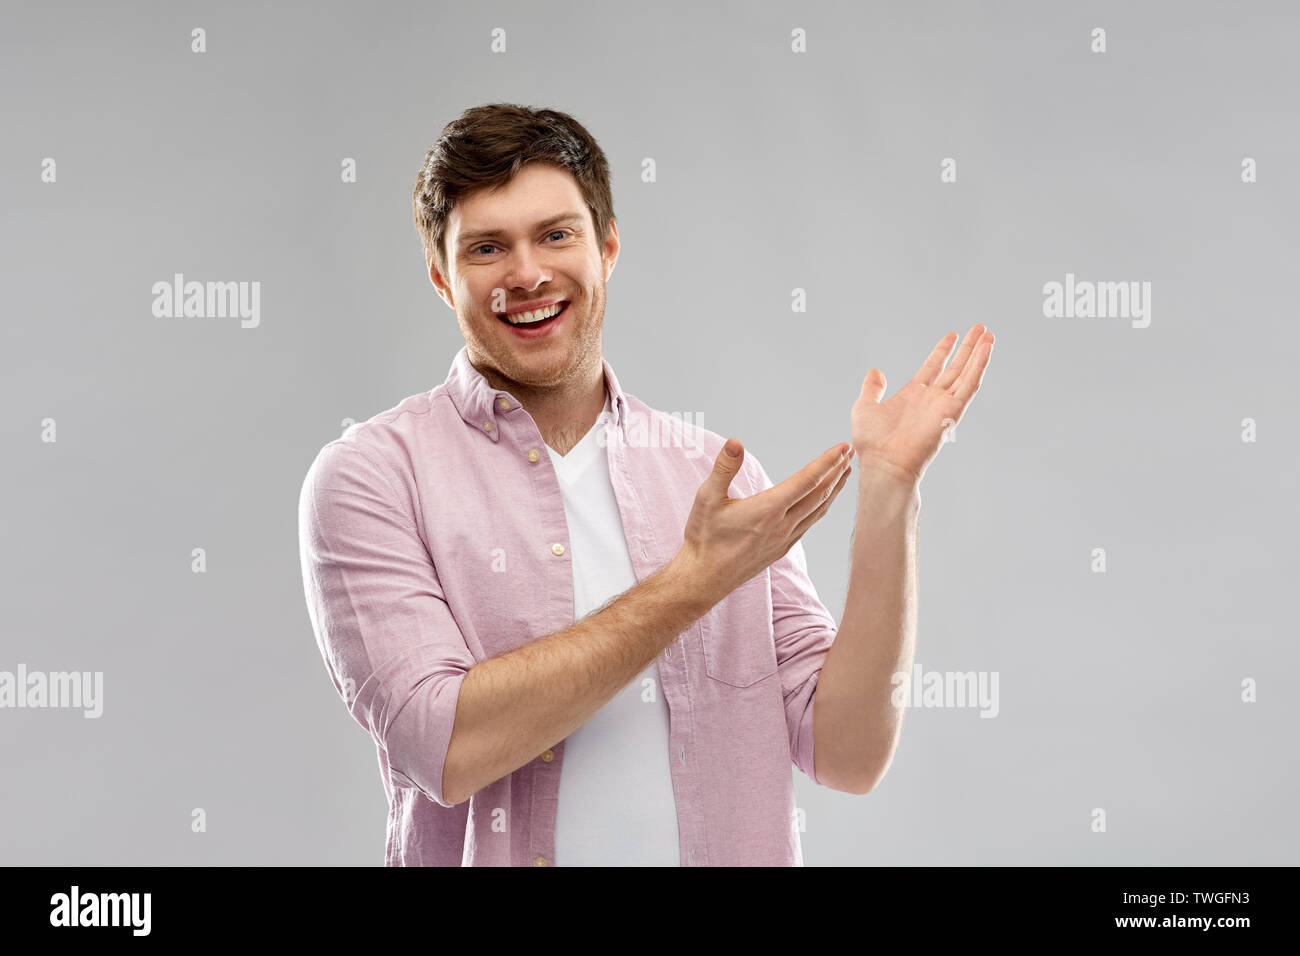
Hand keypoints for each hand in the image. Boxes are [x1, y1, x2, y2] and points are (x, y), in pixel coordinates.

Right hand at [674, 439, 853, 605]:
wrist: (705, 577)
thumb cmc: (704, 537)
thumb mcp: (706, 498)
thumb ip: (723, 469)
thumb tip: (734, 443)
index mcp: (767, 510)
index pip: (806, 480)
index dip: (827, 461)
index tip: (843, 447)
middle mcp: (782, 525)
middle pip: (820, 494)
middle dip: (837, 471)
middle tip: (850, 451)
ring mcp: (785, 539)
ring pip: (819, 510)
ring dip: (835, 489)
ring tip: (846, 471)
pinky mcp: (783, 548)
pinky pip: (810, 523)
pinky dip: (823, 507)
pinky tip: (824, 500)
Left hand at [850, 323, 994, 484]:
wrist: (884, 463)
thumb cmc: (873, 443)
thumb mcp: (865, 406)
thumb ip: (872, 388)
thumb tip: (875, 372)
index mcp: (913, 395)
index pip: (933, 367)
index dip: (943, 351)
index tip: (952, 335)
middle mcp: (931, 399)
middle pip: (955, 367)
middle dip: (967, 348)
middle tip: (980, 329)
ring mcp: (943, 404)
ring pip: (966, 373)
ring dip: (978, 354)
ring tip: (988, 334)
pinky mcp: (953, 411)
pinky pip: (970, 385)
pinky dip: (979, 366)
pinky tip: (986, 350)